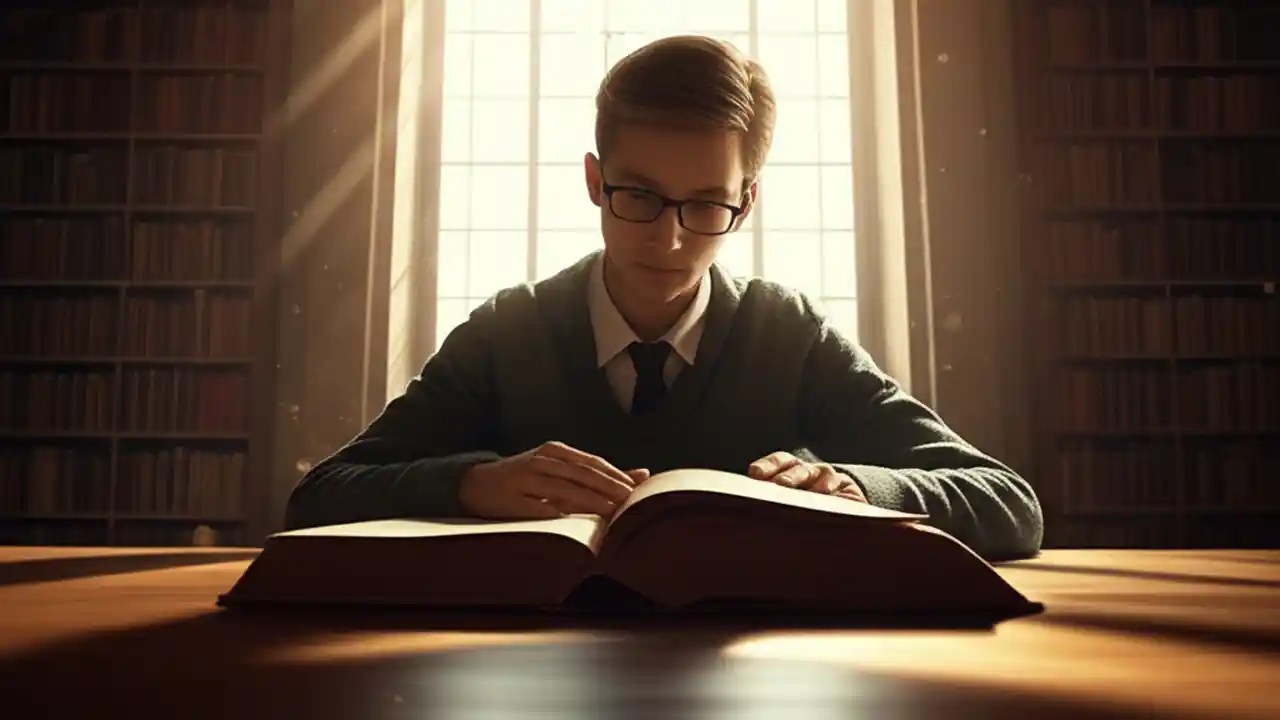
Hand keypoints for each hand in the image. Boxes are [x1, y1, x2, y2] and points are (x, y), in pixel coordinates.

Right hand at [459, 441, 648, 518]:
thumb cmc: (527, 478)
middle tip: (632, 503)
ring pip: (564, 489)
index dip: (616, 477)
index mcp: (555, 451)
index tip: (638, 491)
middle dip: (609, 489)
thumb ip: (597, 474)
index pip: (593, 464)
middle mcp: (542, 460)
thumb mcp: (560, 470)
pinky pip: (537, 507)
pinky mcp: (511, 498)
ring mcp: (525, 478)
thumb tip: (642, 474)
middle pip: (582, 474)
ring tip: (612, 513)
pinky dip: (557, 513)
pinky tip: (574, 522)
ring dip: (590, 501)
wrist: (476, 483)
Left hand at [747, 451, 867, 501]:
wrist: (841, 511)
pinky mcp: (849, 490)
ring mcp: (831, 478)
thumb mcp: (786, 503)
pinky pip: (842, 486)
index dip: (768, 465)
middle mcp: (810, 471)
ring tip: (809, 491)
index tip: (755, 473)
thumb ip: (771, 501)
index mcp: (791, 471)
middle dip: (789, 475)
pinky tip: (829, 496)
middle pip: (798, 468)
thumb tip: (748, 509)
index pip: (779, 461)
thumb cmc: (803, 508)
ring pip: (823, 474)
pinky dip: (835, 490)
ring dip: (815, 482)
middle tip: (781, 484)